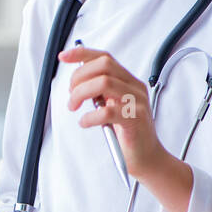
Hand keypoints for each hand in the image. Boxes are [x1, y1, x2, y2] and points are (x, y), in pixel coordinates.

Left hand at [58, 45, 168, 182]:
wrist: (147, 157)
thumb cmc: (127, 132)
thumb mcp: (112, 105)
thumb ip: (101, 91)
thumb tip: (77, 80)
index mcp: (128, 81)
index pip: (105, 58)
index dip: (82, 54)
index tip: (64, 57)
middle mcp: (134, 87)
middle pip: (103, 66)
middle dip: (79, 77)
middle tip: (71, 94)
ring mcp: (137, 102)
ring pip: (104, 83)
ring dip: (80, 93)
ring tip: (74, 107)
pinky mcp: (135, 119)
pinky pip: (108, 112)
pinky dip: (89, 116)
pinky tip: (85, 122)